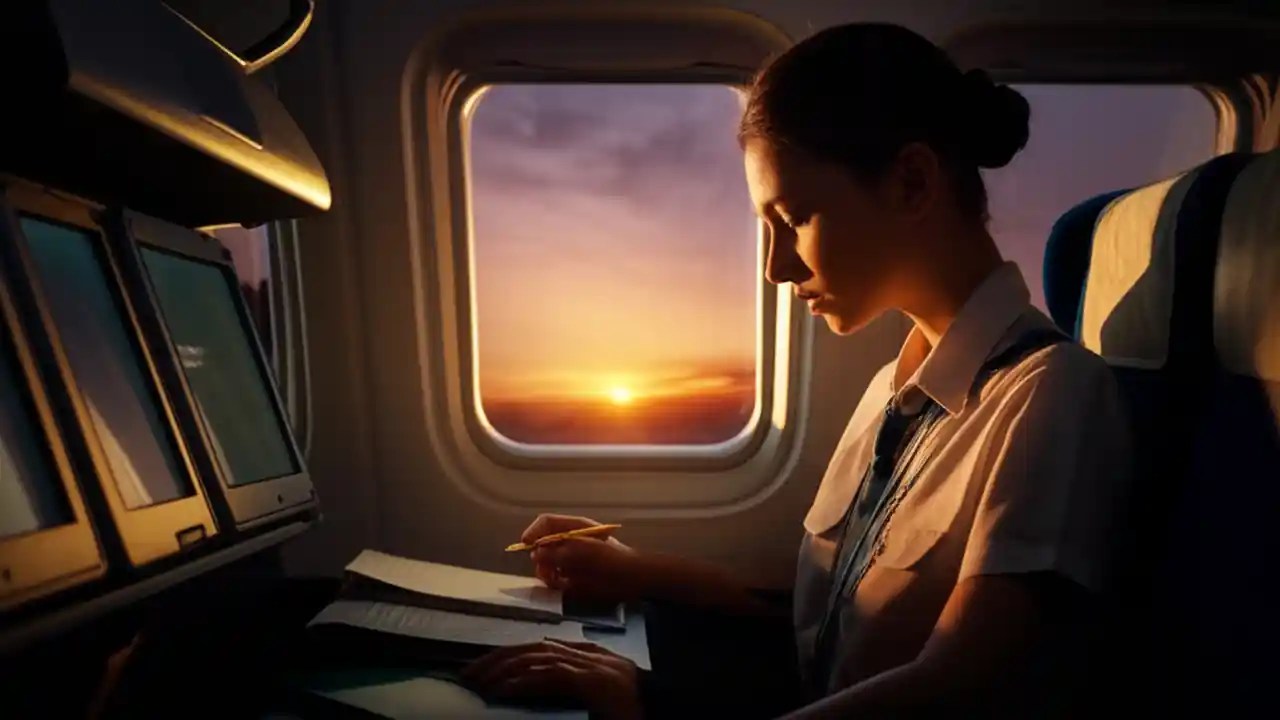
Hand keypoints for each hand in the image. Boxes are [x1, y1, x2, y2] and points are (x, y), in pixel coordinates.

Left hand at [461, 640, 641, 719]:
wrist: (666, 712)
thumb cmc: (633, 711)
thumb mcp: (600, 696)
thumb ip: (576, 684)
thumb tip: (537, 686)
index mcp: (593, 656)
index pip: (543, 648)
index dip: (510, 655)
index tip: (484, 668)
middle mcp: (591, 655)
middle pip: (534, 648)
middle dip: (498, 659)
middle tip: (468, 673)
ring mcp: (593, 666)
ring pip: (537, 658)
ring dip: (502, 669)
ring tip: (477, 681)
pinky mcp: (592, 682)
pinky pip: (550, 677)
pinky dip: (522, 682)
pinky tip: (501, 690)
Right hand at [522, 515, 646, 601]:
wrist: (631, 579)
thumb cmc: (612, 559)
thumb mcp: (584, 552)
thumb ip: (559, 553)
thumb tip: (536, 554)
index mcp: (573, 528)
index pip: (545, 523)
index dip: (533, 531)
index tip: (525, 545)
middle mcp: (568, 542)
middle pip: (542, 545)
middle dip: (539, 557)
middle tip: (546, 570)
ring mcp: (570, 559)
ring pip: (545, 564)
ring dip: (546, 572)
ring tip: (555, 580)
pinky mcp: (572, 576)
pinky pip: (554, 578)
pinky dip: (554, 582)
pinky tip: (563, 585)